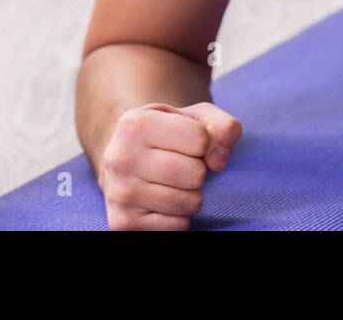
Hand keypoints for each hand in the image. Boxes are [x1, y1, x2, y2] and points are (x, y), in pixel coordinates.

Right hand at [99, 101, 241, 229]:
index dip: (204, 143)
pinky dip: (180, 216)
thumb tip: (218, 161)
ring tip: (174, 183)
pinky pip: (177, 225)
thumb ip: (223, 127)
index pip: (200, 140)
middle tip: (181, 165)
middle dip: (198, 171)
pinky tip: (163, 201)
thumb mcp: (195, 118)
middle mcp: (121, 157)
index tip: (186, 143)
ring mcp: (120, 192)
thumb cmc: (168, 135)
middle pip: (195, 173)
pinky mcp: (124, 222)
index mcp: (136, 123)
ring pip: (187, 202)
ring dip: (191, 195)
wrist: (126, 160)